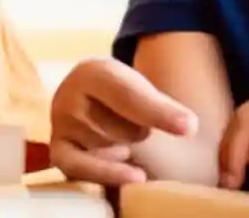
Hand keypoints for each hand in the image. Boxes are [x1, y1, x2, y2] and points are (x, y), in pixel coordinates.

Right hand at [50, 58, 197, 184]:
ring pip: (111, 146)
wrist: (85, 103)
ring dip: (124, 147)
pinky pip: (80, 167)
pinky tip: (135, 175)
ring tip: (119, 135)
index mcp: (93, 71)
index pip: (129, 95)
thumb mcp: (139, 90)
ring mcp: (60, 124)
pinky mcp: (59, 150)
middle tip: (132, 122)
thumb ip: (162, 106)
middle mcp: (69, 94)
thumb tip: (188, 126)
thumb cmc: (119, 98)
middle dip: (139, 130)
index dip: (159, 112)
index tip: (189, 127)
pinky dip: (108, 173)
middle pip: (125, 128)